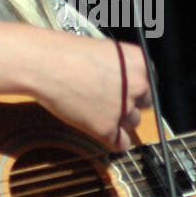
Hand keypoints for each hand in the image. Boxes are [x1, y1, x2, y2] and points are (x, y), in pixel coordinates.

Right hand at [33, 34, 151, 151]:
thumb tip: (126, 84)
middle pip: (144, 104)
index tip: (123, 91)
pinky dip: (112, 141)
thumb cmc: (66, 53)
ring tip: (95, 110)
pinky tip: (100, 131)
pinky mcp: (107, 128)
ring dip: (118, 121)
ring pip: (132, 123)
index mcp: (139, 62)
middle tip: (107, 100)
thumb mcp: (105, 52)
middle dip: (128, 104)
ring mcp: (124, 108)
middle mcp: (138, 85)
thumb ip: (121, 69)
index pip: (149, 83)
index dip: (134, 88)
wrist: (45, 64)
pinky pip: (120, 144)